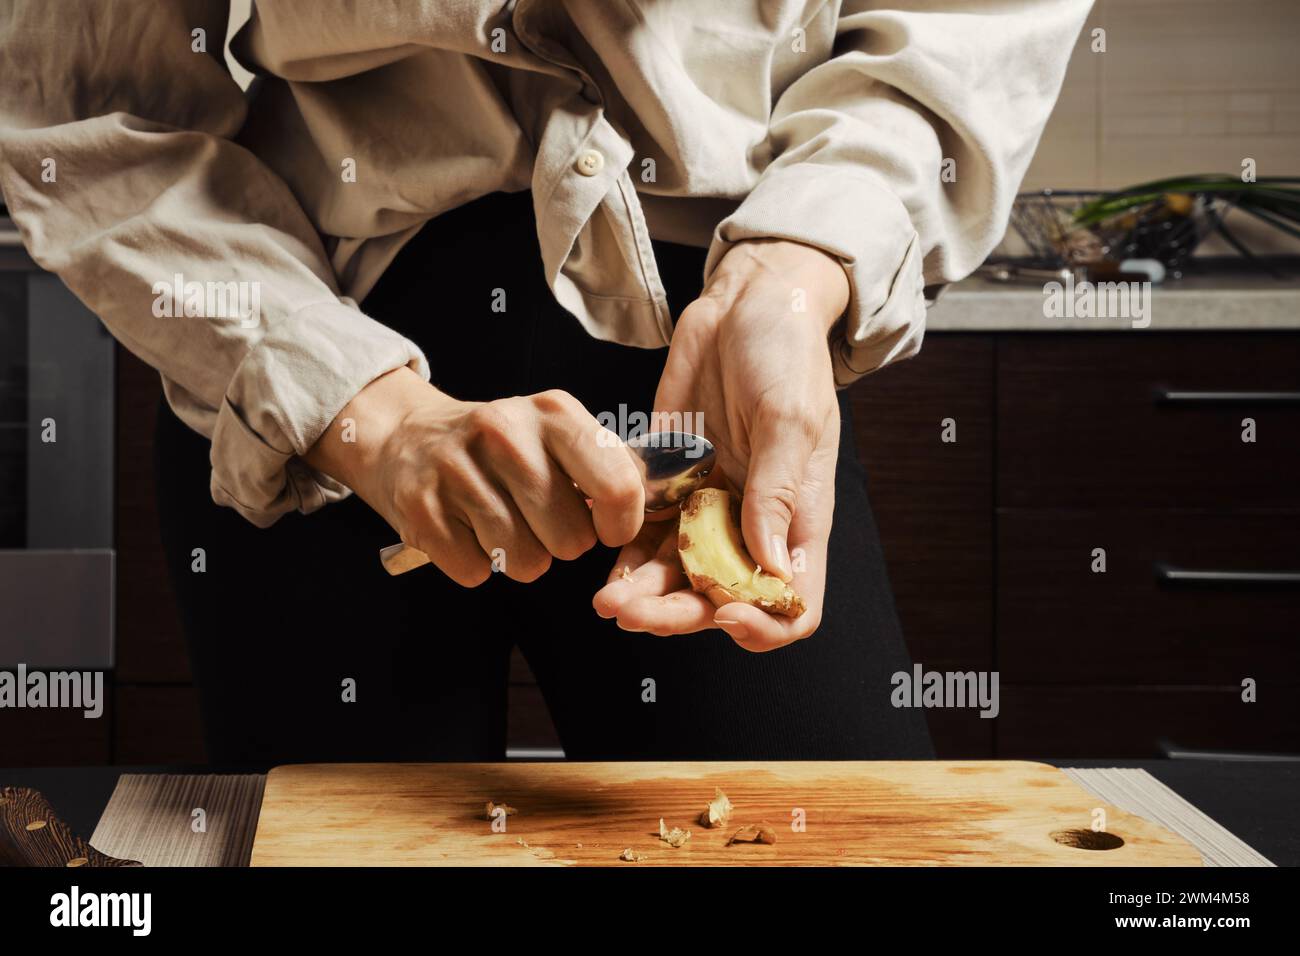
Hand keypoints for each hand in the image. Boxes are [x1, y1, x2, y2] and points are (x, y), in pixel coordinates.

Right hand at [304, 367, 643, 584]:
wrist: (407, 436)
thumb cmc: (500, 445)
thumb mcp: (555, 432)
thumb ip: (606, 463)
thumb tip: (657, 501)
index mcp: (553, 413)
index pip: (618, 486)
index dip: (623, 525)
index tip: (608, 529)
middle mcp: (505, 434)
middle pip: (571, 539)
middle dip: (562, 543)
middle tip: (538, 519)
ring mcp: (457, 470)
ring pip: (525, 563)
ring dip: (520, 557)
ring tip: (501, 523)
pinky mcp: (420, 509)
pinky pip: (477, 572)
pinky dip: (476, 564)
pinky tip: (466, 530)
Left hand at [594, 239, 848, 649]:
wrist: (746, 303)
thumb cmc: (787, 353)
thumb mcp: (791, 418)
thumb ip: (775, 492)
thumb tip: (769, 567)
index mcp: (797, 519)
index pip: (792, 603)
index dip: (762, 623)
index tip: (725, 614)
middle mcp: (752, 522)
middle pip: (719, 598)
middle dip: (678, 613)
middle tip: (632, 612)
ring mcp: (708, 503)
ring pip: (674, 572)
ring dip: (642, 592)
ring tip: (607, 599)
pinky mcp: (669, 479)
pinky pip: (643, 529)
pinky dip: (622, 551)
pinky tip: (598, 558)